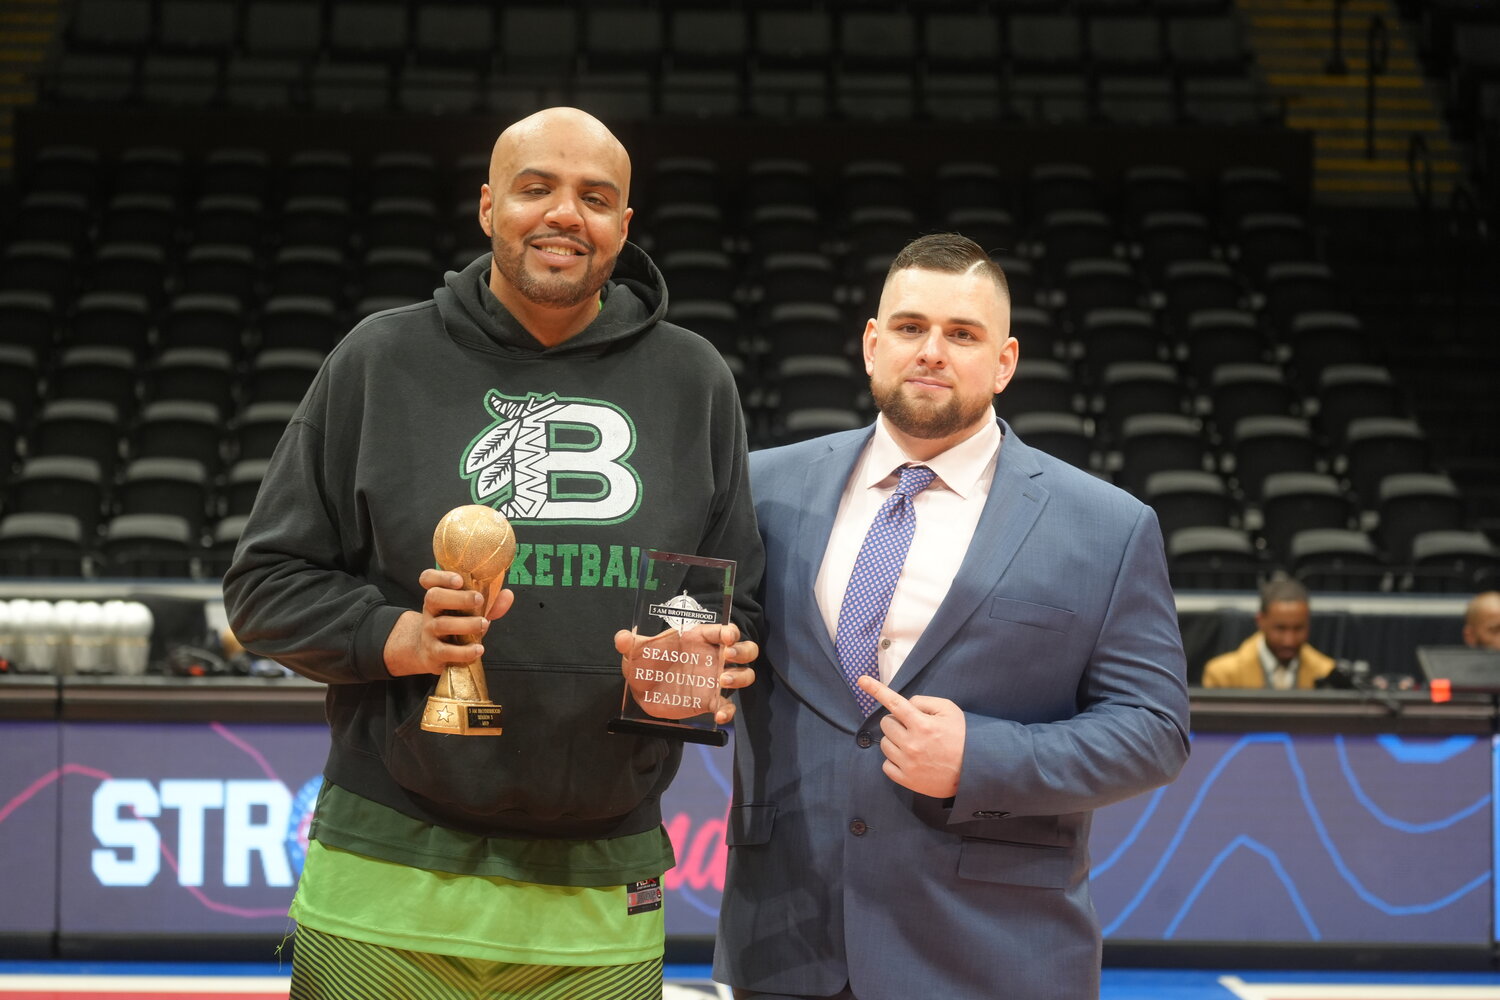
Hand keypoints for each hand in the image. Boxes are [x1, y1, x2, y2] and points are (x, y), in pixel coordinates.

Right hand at [385, 568, 514, 676]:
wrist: (432, 653)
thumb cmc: (456, 624)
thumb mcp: (472, 611)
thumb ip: (490, 602)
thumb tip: (508, 595)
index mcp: (439, 594)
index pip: (429, 578)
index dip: (441, 576)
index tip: (459, 580)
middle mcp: (431, 610)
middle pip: (434, 597)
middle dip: (458, 597)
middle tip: (479, 599)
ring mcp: (429, 631)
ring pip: (442, 624)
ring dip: (466, 624)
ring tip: (484, 624)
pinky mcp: (433, 652)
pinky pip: (445, 651)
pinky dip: (463, 651)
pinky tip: (478, 649)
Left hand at [614, 623, 756, 724]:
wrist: (643, 691)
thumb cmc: (646, 663)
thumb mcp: (636, 652)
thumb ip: (629, 643)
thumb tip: (621, 637)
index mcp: (699, 639)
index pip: (722, 630)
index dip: (730, 631)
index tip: (727, 636)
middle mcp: (713, 657)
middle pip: (744, 649)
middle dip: (742, 651)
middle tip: (727, 656)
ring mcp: (715, 680)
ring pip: (744, 674)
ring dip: (739, 677)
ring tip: (722, 682)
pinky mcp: (710, 701)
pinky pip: (727, 705)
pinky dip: (728, 711)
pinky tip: (719, 716)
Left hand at [857, 675, 964, 797]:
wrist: (975, 772)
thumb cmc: (963, 738)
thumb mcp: (950, 711)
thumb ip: (925, 702)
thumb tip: (906, 705)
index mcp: (922, 724)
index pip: (894, 703)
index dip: (876, 689)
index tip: (862, 680)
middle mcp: (912, 743)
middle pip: (886, 724)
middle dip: (896, 722)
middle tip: (913, 727)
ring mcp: (908, 763)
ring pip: (884, 744)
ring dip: (894, 740)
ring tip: (913, 744)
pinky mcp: (907, 780)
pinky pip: (886, 765)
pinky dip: (894, 760)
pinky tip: (910, 760)